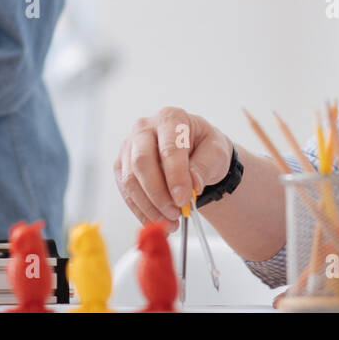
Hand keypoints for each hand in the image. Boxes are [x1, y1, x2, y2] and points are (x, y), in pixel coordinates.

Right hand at [113, 106, 232, 229]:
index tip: (184, 199)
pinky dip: (141, 210)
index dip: (175, 176)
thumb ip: (205, 166)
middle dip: (158, 194)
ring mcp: (129, 146)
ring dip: (150, 206)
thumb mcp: (216, 153)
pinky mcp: (122, 166)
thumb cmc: (205, 149)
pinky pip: (126, 192)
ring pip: (130, 180)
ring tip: (171, 222)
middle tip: (176, 213)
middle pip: (141, 162)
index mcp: (171, 118)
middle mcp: (144, 128)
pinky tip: (157, 220)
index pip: (168, 148)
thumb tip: (192, 184)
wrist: (195, 154)